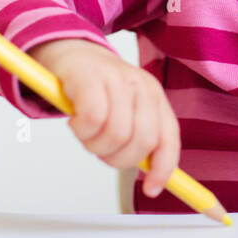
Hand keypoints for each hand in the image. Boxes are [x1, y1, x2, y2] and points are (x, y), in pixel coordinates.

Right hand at [28, 38, 180, 198]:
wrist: (68, 49)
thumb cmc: (97, 86)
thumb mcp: (125, 109)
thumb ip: (138, 136)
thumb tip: (153, 177)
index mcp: (155, 97)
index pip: (169, 139)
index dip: (163, 169)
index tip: (151, 189)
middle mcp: (141, 86)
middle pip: (142, 142)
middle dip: (118, 158)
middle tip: (100, 150)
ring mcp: (117, 79)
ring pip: (117, 134)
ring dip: (95, 144)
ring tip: (86, 131)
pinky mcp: (90, 76)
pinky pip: (92, 119)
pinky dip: (81, 129)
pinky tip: (76, 120)